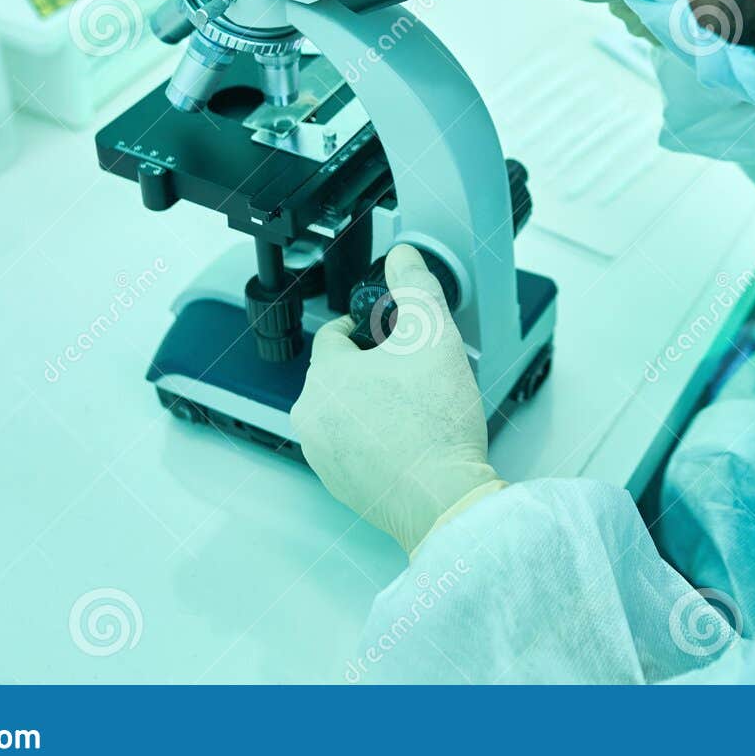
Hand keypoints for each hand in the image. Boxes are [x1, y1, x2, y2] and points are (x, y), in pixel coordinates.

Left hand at [290, 244, 505, 554]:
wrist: (443, 498)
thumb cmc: (435, 427)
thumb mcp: (434, 335)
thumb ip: (415, 286)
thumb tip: (403, 256)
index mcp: (324, 375)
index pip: (335, 334)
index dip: (367, 327)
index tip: (390, 333)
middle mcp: (311, 416)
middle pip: (339, 372)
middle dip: (372, 367)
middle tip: (413, 373)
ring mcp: (322, 454)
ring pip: (344, 409)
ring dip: (372, 402)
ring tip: (415, 407)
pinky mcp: (339, 484)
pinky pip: (352, 446)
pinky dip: (374, 438)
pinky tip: (409, 439)